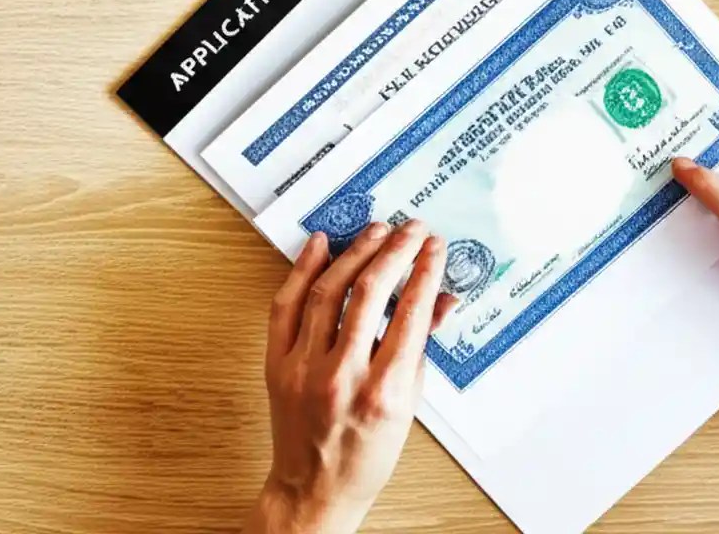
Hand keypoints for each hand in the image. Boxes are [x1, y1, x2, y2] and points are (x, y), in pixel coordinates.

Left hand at [244, 221, 452, 533]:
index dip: (424, 271)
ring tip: (376, 231)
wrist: (316, 488)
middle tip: (411, 229)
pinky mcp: (277, 364)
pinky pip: (286, 305)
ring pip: (329, 291)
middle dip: (395, 252)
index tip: (433, 248)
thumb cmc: (366, 453)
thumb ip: (423, 346)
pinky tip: (320, 245)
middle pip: (371, 293)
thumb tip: (441, 299)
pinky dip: (302, 270)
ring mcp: (304, 368)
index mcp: (384, 391)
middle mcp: (342, 376)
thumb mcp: (409, 403)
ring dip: (356, 253)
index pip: (410, 313)